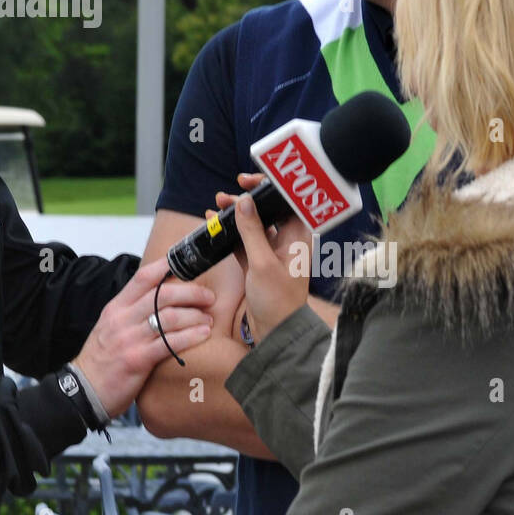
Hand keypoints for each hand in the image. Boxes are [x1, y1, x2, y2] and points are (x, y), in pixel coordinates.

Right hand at [74, 258, 214, 417]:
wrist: (84, 390)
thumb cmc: (101, 359)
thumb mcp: (110, 326)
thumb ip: (131, 311)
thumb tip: (158, 298)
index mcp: (117, 307)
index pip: (143, 277)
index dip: (167, 266)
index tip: (188, 265)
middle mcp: (123, 318)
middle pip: (163, 294)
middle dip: (191, 293)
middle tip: (208, 298)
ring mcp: (130, 338)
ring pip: (170, 317)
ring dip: (195, 315)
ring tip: (208, 319)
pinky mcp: (138, 359)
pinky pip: (170, 343)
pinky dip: (191, 336)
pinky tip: (203, 334)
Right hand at [228, 191, 311, 344]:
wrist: (275, 332)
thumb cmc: (278, 300)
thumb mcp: (262, 263)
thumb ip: (252, 230)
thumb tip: (243, 201)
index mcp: (298, 236)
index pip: (287, 200)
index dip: (269, 187)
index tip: (248, 182)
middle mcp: (287, 240)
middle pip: (267, 209)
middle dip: (246, 199)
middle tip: (226, 195)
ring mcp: (271, 250)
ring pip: (252, 223)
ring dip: (235, 214)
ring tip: (216, 205)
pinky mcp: (257, 261)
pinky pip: (242, 239)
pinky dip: (229, 231)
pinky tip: (214, 222)